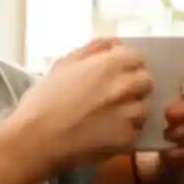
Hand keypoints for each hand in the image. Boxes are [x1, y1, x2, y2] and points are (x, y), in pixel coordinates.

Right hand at [14, 38, 152, 168]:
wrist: (36, 139)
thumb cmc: (43, 100)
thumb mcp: (63, 65)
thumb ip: (92, 51)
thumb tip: (112, 44)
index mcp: (109, 65)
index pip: (138, 57)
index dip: (129, 64)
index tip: (119, 72)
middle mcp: (124, 87)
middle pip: (146, 81)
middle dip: (135, 86)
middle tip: (118, 95)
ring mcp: (129, 115)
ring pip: (144, 108)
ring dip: (132, 110)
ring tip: (112, 117)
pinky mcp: (127, 139)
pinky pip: (135, 132)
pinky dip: (125, 132)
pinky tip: (107, 134)